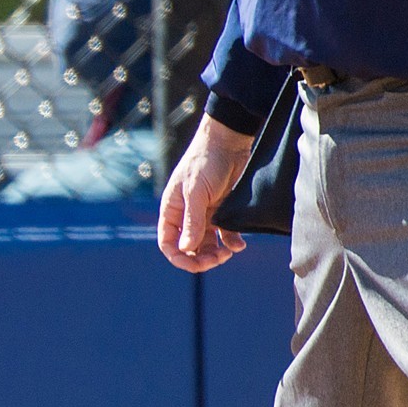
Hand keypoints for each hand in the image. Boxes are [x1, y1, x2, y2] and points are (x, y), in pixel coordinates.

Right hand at [158, 114, 255, 272]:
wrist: (228, 141)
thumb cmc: (205, 162)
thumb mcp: (196, 192)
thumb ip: (192, 221)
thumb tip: (186, 249)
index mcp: (172, 212)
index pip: (168, 244)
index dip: (179, 258)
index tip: (196, 264)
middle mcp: (186, 217)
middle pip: (189, 249)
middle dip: (201, 258)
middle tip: (217, 259)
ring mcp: (205, 215)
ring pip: (207, 245)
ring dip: (216, 253)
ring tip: (229, 252)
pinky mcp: (222, 211)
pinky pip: (225, 234)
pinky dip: (231, 242)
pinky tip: (239, 245)